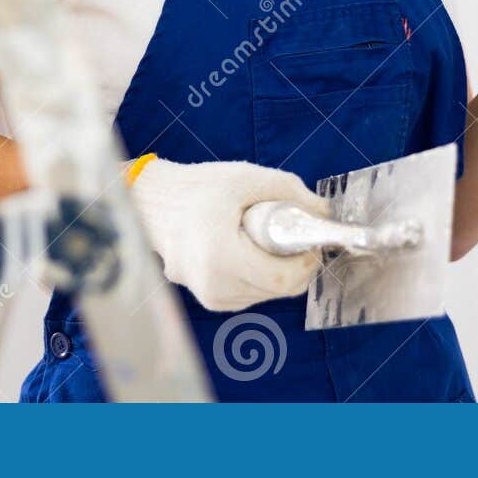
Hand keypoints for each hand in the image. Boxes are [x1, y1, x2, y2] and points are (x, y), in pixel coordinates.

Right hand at [125, 156, 326, 310]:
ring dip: (277, 272)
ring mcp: (209, 296)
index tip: (310, 241)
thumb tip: (324, 212)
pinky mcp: (209, 299)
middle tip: (292, 236)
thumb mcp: (247, 178)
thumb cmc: (198, 188)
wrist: (153, 203)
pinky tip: (248, 251)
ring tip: (264, 240)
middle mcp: (214, 285)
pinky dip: (258, 276)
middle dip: (295, 265)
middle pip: (278, 289)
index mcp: (222, 256)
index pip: (283, 279)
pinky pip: (250, 294)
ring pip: (266, 294)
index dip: (306, 262)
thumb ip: (290, 192)